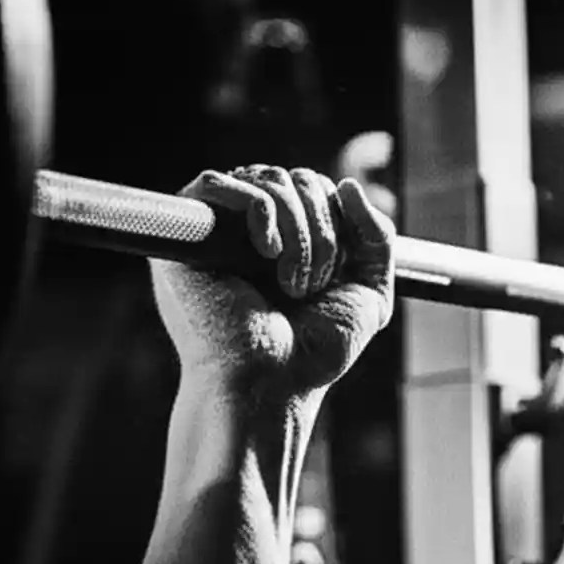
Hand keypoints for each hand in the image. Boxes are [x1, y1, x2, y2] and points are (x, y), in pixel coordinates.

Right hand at [150, 165, 394, 405]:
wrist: (272, 385)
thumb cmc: (313, 351)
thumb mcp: (369, 291)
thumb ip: (377, 236)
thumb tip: (348, 185)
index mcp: (287, 237)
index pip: (316, 186)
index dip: (338, 219)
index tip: (336, 274)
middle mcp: (249, 229)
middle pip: (295, 178)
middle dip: (321, 229)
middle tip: (310, 287)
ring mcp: (217, 231)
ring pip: (266, 178)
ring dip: (297, 232)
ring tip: (290, 285)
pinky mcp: (187, 238)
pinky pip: (215, 183)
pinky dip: (256, 209)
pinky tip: (265, 252)